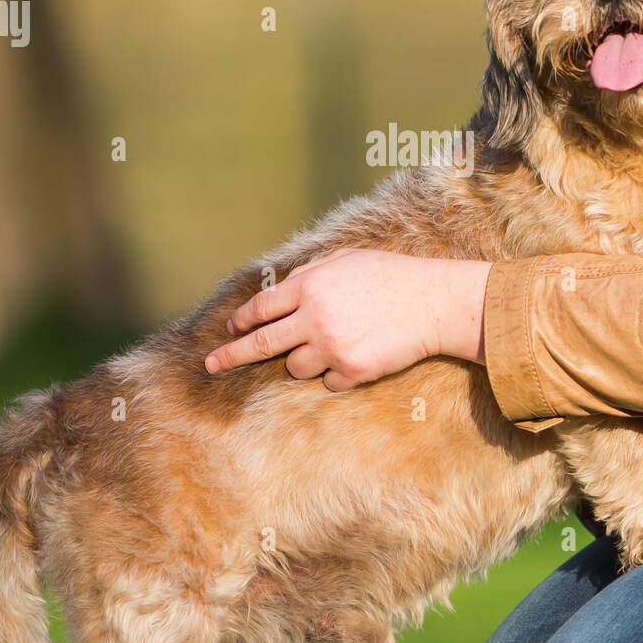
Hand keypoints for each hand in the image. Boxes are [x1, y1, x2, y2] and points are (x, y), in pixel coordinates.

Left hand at [202, 248, 490, 390]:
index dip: (243, 320)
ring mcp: (330, 347)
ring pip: (296, 367)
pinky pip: (328, 381)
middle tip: (210, 365)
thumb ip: (310, 274)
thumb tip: (280, 289)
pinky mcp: (351, 371)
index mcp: (309, 286)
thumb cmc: (390, 275)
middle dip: (231, 355)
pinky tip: (360, 353)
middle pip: (261, 344)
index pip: (261, 307)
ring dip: (306, 359)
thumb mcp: (346, 260)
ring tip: (338, 341)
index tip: (230, 329)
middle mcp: (313, 317)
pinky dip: (338, 372)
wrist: (431, 302)